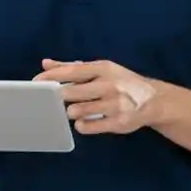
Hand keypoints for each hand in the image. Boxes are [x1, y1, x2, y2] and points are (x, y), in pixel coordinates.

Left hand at [34, 59, 158, 134]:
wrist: (154, 99)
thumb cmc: (122, 82)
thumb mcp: (101, 69)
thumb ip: (72, 67)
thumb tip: (46, 64)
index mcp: (104, 68)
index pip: (72, 71)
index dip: (51, 77)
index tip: (36, 82)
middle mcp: (109, 85)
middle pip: (71, 92)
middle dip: (61, 97)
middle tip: (59, 99)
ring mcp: (114, 104)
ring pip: (77, 111)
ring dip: (71, 112)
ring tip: (76, 110)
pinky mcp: (118, 122)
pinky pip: (88, 127)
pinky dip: (81, 125)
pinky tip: (84, 121)